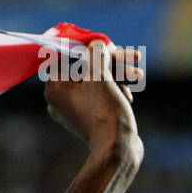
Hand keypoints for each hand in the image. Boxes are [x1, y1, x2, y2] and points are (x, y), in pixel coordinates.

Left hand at [44, 40, 141, 154]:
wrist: (117, 149)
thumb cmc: (105, 111)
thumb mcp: (101, 76)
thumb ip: (97, 55)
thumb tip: (96, 42)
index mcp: (54, 88)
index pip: (68, 57)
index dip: (89, 47)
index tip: (108, 44)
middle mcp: (58, 99)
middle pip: (85, 69)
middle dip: (111, 61)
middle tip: (134, 56)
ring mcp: (73, 109)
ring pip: (95, 81)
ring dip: (117, 74)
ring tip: (138, 74)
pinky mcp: (88, 117)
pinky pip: (99, 95)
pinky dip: (114, 90)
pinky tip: (128, 97)